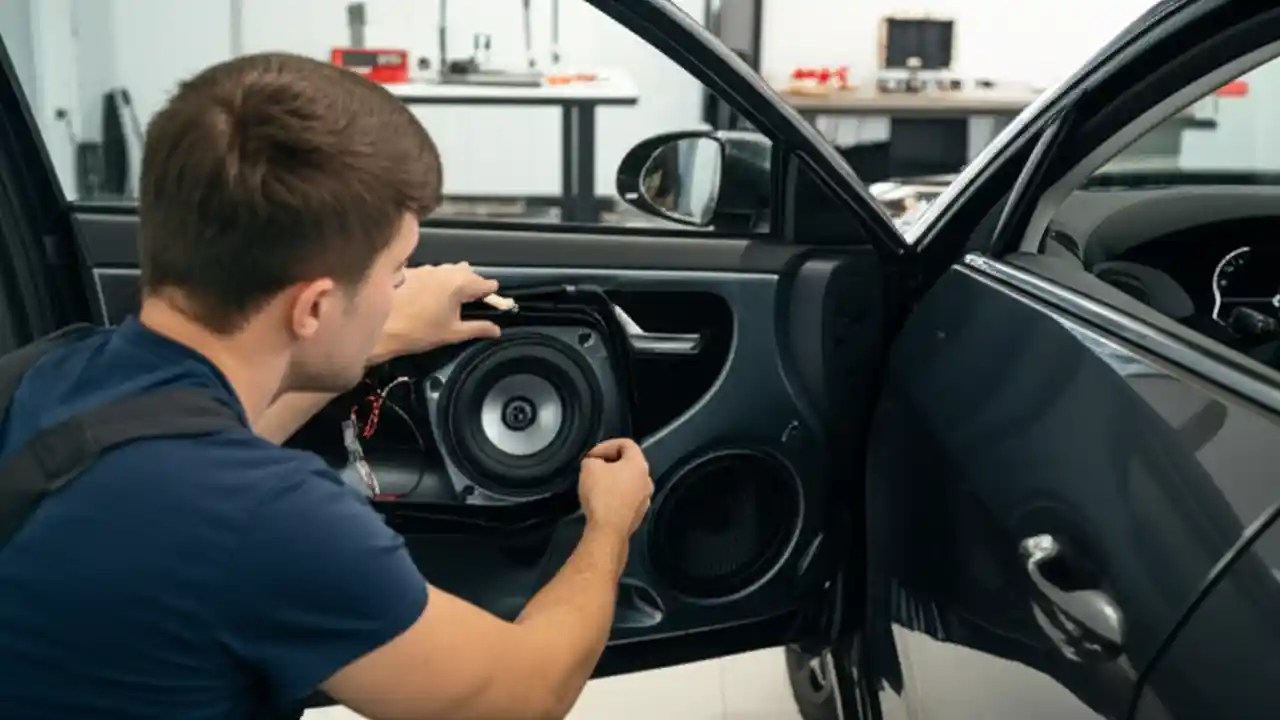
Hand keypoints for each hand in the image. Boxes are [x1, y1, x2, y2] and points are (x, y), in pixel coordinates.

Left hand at [370, 263, 501, 363]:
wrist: (382, 329)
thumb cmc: (421, 332)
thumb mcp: (453, 334)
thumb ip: (478, 328)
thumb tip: (497, 330)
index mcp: (460, 284)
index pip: (486, 283)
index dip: (490, 294)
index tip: (488, 303)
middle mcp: (446, 270)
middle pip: (468, 272)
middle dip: (472, 284)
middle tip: (469, 302)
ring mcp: (426, 268)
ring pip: (448, 269)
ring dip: (453, 279)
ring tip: (447, 297)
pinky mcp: (409, 269)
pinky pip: (430, 271)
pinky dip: (433, 279)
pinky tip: (425, 293)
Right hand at [578, 438, 652, 537]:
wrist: (608, 531)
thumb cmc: (601, 494)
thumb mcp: (589, 468)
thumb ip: (592, 460)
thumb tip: (595, 464)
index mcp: (639, 464)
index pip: (625, 444)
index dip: (605, 445)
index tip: (591, 456)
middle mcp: (647, 480)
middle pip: (629, 463)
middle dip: (609, 462)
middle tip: (593, 468)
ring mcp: (645, 499)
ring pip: (629, 482)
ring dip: (613, 479)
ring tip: (596, 484)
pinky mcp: (639, 514)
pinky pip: (627, 498)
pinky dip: (616, 495)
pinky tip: (602, 501)